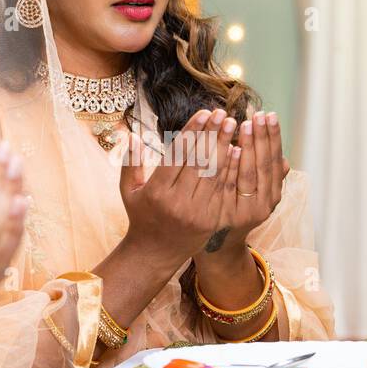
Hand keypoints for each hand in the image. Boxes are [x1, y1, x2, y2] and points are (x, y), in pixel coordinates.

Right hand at [118, 108, 238, 265]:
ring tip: (233, 126)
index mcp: (157, 192)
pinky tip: (238, 150)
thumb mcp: (129, 191)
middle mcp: (177, 202)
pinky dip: (231, 168)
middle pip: (199, 161)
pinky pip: (222, 189)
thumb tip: (131, 134)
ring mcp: (196, 213)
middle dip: (212, 134)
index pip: (178, 154)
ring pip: (214, 173)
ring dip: (225, 147)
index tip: (204, 113)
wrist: (155, 254)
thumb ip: (130, 162)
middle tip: (223, 114)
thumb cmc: (141, 216)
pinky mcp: (211, 220)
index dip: (193, 131)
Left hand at [215, 110, 288, 250]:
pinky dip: (231, 166)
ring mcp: (246, 211)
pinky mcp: (228, 215)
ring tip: (244, 124)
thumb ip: (266, 177)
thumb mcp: (256, 195)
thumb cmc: (235, 211)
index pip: (274, 160)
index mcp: (272, 194)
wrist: (217, 244)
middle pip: (264, 166)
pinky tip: (231, 148)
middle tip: (258, 115)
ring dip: (247, 148)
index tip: (270, 116)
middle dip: (261, 138)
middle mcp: (264, 204)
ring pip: (249, 174)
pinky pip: (229, 185)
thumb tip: (285, 162)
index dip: (273, 138)